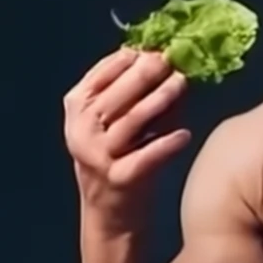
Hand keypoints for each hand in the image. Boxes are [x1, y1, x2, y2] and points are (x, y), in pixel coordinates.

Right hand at [63, 48, 189, 231]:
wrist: (111, 218)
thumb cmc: (122, 161)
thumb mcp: (121, 124)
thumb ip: (140, 95)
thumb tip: (170, 60)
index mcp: (77, 109)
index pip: (102, 73)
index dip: (131, 58)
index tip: (158, 45)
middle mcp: (81, 130)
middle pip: (116, 95)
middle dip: (145, 73)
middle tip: (173, 58)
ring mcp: (97, 156)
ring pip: (130, 120)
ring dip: (159, 99)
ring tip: (182, 83)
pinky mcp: (119, 180)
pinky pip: (145, 158)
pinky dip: (166, 145)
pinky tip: (185, 135)